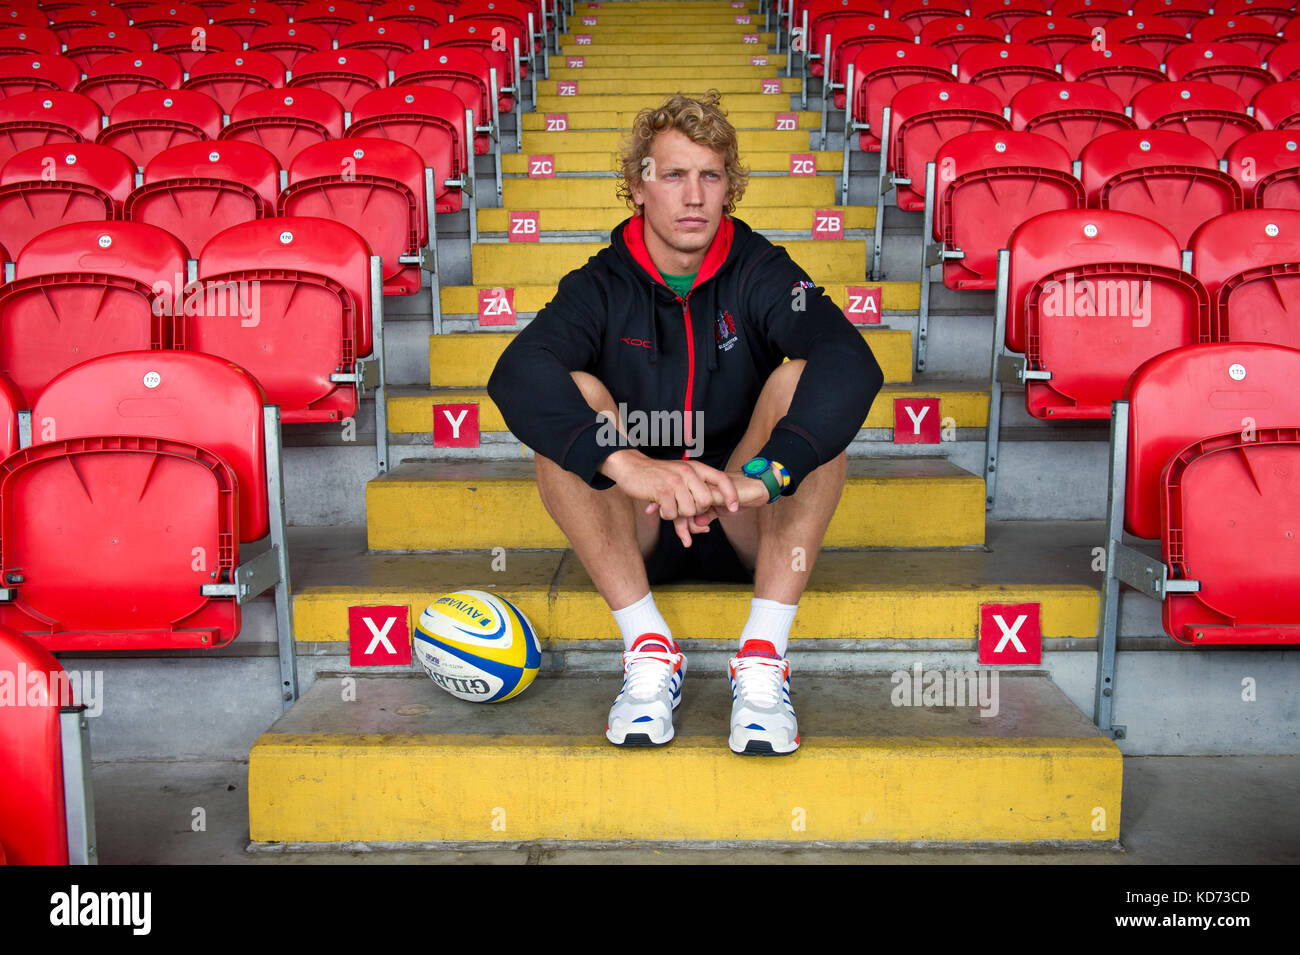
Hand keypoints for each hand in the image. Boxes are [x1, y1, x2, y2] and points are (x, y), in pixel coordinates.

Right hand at [600, 451, 742, 546]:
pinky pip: (672, 514)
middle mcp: (687, 472)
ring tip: (668, 504)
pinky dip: (666, 515)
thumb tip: (709, 513)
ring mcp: (675, 481)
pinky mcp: (662, 491)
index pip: (721, 479)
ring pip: (689, 510)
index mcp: (695, 467)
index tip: (734, 508)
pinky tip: (659, 506)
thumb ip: (695, 488)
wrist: (631, 467)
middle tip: (682, 506)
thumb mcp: (680, 475)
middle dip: (696, 511)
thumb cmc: (658, 476)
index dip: (731, 495)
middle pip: (706, 501)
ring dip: (678, 514)